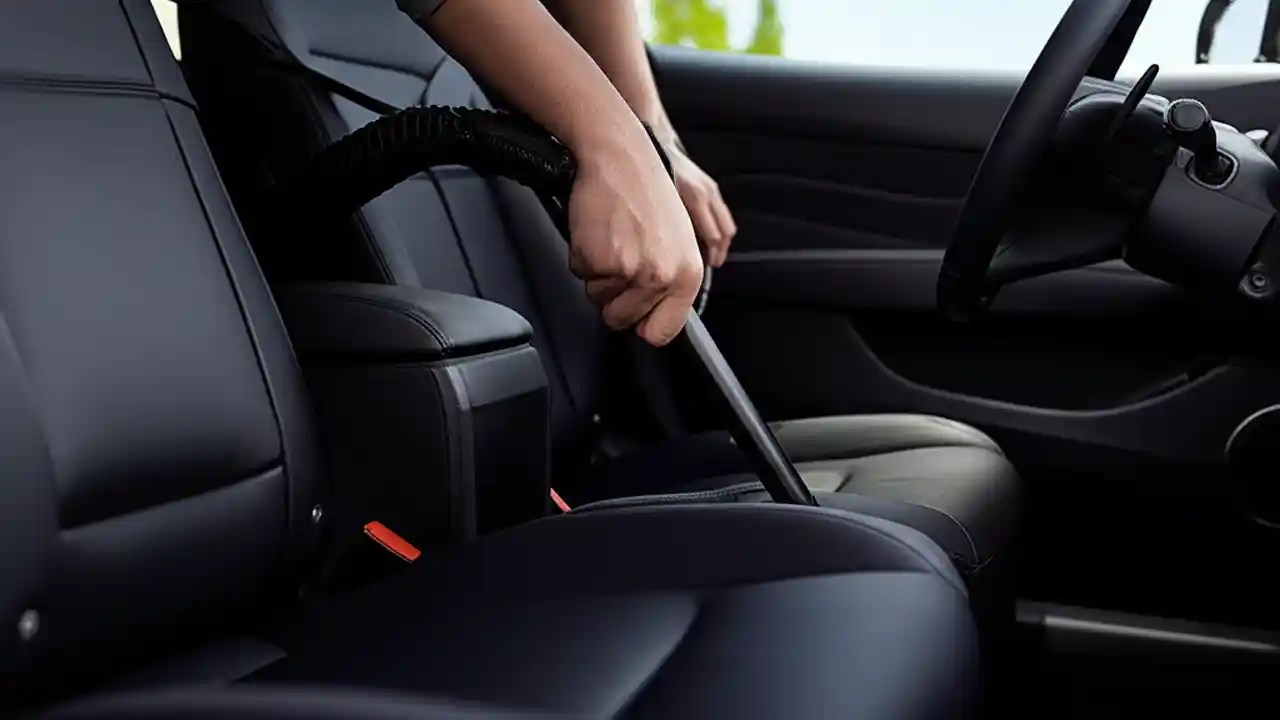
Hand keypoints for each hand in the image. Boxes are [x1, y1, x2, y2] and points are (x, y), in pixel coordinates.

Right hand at [567, 135, 703, 346]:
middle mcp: (663, 277)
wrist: (621, 157)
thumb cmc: (646, 193)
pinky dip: (580, 254)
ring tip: (610, 237)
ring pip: (597, 297)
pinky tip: (596, 228)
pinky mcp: (601, 261)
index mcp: (688, 275)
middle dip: (612, 296)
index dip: (641, 323)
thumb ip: (670, 281)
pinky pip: (579, 274)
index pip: (662, 332)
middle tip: (617, 258)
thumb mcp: (678, 240)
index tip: (634, 309)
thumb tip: (652, 319)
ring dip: (596, 272)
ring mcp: (632, 271)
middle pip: (622, 319)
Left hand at [667, 140, 736, 267]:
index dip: (711, 255)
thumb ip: (672, 223)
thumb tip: (676, 249)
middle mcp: (708, 193)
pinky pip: (722, 214)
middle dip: (720, 251)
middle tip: (711, 265)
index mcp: (696, 198)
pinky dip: (720, 228)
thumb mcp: (661, 201)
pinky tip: (709, 236)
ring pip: (727, 224)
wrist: (660, 147)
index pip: (713, 236)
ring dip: (722, 241)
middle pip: (725, 232)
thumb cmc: (655, 177)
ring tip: (712, 254)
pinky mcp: (712, 187)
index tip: (705, 267)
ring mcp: (712, 190)